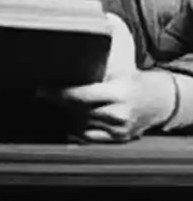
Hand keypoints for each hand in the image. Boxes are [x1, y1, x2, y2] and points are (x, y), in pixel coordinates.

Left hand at [51, 70, 177, 142]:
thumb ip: (94, 69)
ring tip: (54, 107)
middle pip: (78, 111)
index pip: (80, 95)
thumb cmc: (133, 81)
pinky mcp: (118, 139)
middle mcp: (118, 113)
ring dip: (66, 116)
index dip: (58, 93)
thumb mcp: (117, 70)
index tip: (41, 90)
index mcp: (118, 92)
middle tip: (42, 96)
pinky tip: (67, 123)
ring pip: (81, 125)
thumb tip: (63, 61)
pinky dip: (76, 131)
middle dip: (58, 104)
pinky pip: (89, 138)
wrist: (159, 100)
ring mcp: (118, 129)